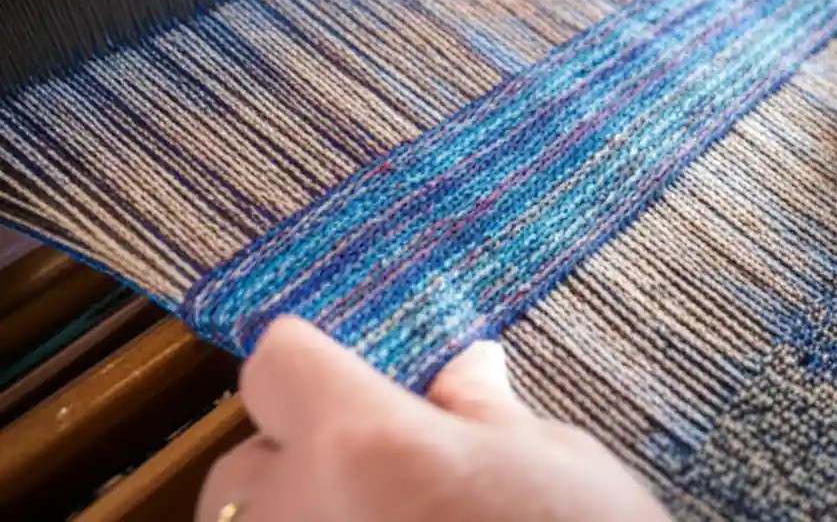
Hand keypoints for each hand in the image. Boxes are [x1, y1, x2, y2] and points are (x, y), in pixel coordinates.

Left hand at [196, 317, 667, 521]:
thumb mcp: (556, 464)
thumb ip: (483, 414)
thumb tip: (467, 372)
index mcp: (360, 446)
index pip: (277, 366)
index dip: (315, 362)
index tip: (349, 370)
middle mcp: (293, 518)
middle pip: (248, 463)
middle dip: (304, 457)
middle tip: (385, 471)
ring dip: (306, 520)